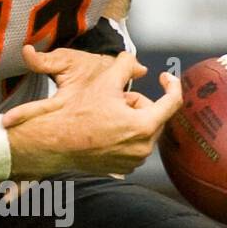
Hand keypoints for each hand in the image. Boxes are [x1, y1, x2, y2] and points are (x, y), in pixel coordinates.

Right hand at [0, 46, 180, 178]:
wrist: (53, 140)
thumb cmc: (76, 114)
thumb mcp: (104, 84)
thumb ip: (125, 67)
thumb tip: (131, 58)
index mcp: (144, 125)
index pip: (172, 102)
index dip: (171, 84)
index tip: (165, 77)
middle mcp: (143, 147)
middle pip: (154, 116)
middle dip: (138, 104)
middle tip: (115, 99)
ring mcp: (133, 161)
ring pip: (143, 132)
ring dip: (130, 120)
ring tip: (106, 115)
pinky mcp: (122, 169)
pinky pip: (132, 147)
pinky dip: (123, 136)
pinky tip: (103, 131)